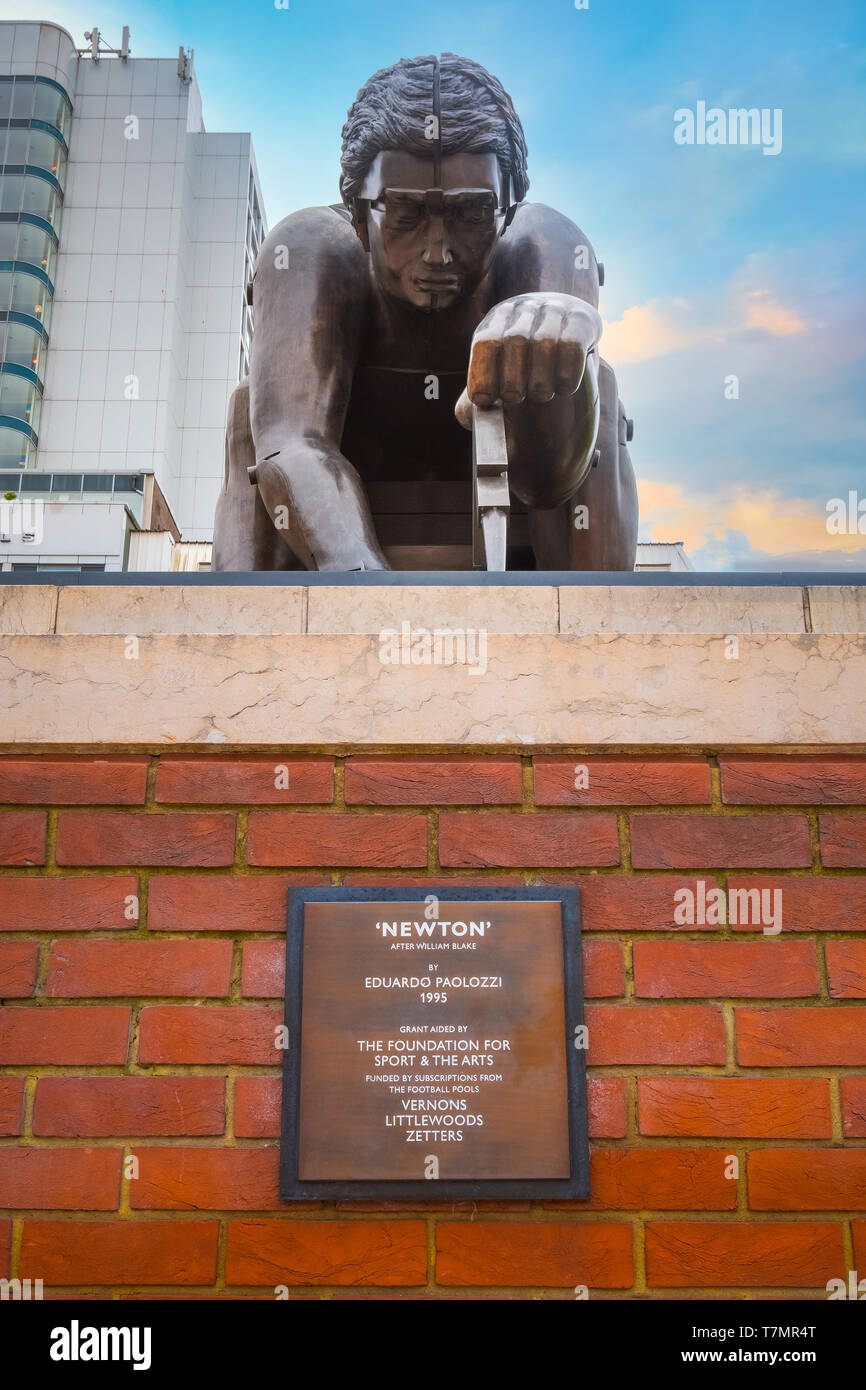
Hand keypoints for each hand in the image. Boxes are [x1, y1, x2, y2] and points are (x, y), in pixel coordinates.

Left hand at [455, 291, 600, 426]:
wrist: (569, 333)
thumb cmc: (527, 360)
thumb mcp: (500, 371)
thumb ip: (482, 394)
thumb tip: (466, 418)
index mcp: (497, 320)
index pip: (485, 342)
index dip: (483, 374)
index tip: (484, 400)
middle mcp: (524, 308)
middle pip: (514, 341)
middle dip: (512, 378)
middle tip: (514, 399)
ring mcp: (554, 308)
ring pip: (545, 343)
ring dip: (541, 379)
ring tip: (540, 395)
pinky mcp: (582, 317)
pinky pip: (573, 345)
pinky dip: (567, 373)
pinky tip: (564, 387)